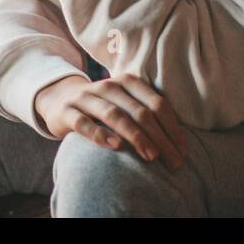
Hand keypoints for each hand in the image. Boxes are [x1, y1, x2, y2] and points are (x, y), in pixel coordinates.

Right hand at [33, 73, 189, 169]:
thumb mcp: (124, 102)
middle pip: (140, 112)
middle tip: (174, 162)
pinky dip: (101, 134)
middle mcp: (108, 86)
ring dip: (136, 136)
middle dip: (160, 138)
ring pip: (115, 115)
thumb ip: (146, 113)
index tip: (184, 151)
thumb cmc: (102, 107)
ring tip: (151, 156)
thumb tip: (180, 143)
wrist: (59, 99)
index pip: (156, 103)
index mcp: (127, 82)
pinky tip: (115, 146)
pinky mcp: (67, 112)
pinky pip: (85, 124)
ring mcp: (86, 98)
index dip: (173, 128)